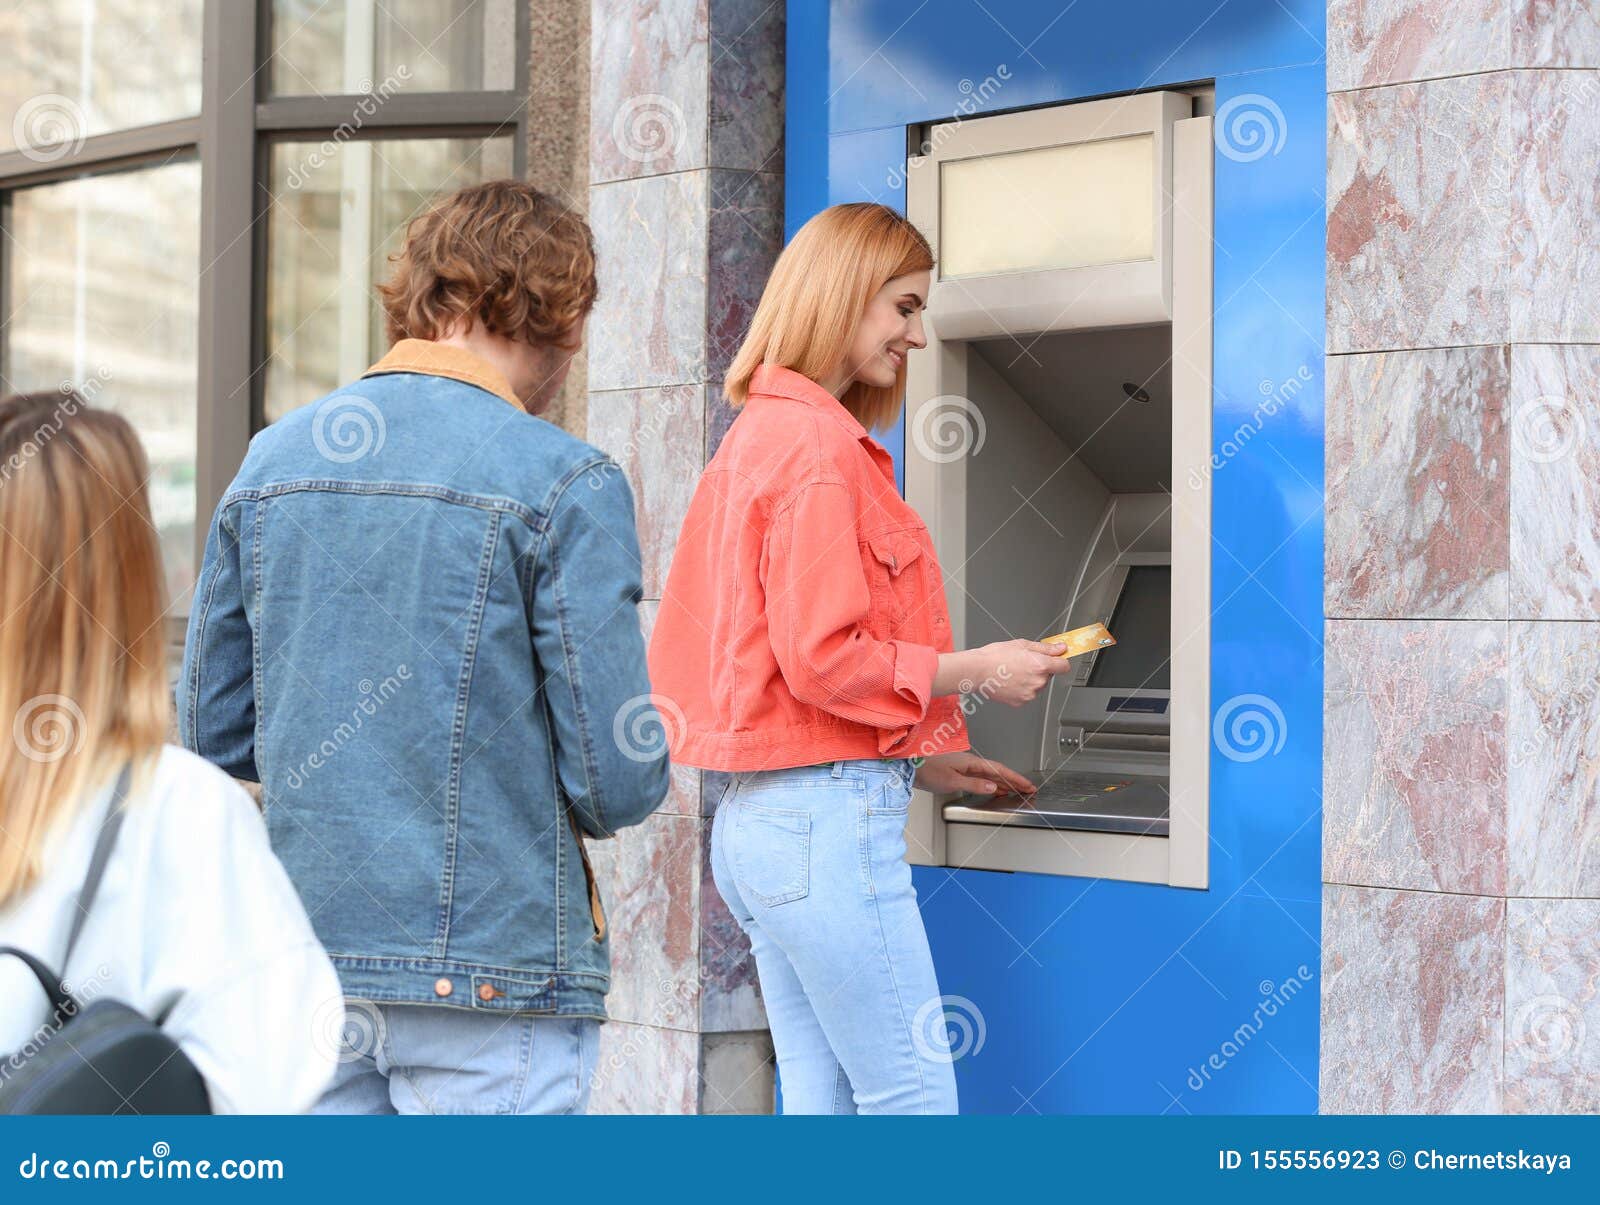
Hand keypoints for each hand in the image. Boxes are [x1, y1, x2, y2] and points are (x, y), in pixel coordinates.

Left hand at [915, 752, 1036, 797]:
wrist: (908, 766)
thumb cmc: (927, 770)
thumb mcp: (952, 781)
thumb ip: (974, 785)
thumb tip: (993, 787)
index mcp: (971, 763)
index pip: (999, 770)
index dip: (1015, 778)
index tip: (1028, 785)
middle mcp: (969, 763)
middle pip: (997, 772)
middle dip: (1013, 781)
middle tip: (1028, 790)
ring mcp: (963, 767)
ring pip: (989, 775)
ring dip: (1003, 783)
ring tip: (1015, 792)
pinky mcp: (957, 771)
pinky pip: (980, 777)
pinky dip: (990, 784)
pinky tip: (993, 789)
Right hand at [939, 639, 1076, 706]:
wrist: (977, 671)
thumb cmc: (995, 656)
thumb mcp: (1022, 644)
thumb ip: (1045, 648)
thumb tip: (1060, 648)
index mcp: (1041, 665)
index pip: (1064, 666)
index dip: (1060, 661)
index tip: (1056, 659)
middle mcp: (1038, 681)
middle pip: (1049, 676)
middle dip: (1040, 669)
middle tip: (1024, 663)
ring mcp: (1030, 693)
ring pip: (1038, 685)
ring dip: (1031, 680)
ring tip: (1014, 672)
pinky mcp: (1021, 701)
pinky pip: (1027, 694)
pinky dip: (1021, 689)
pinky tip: (1010, 681)